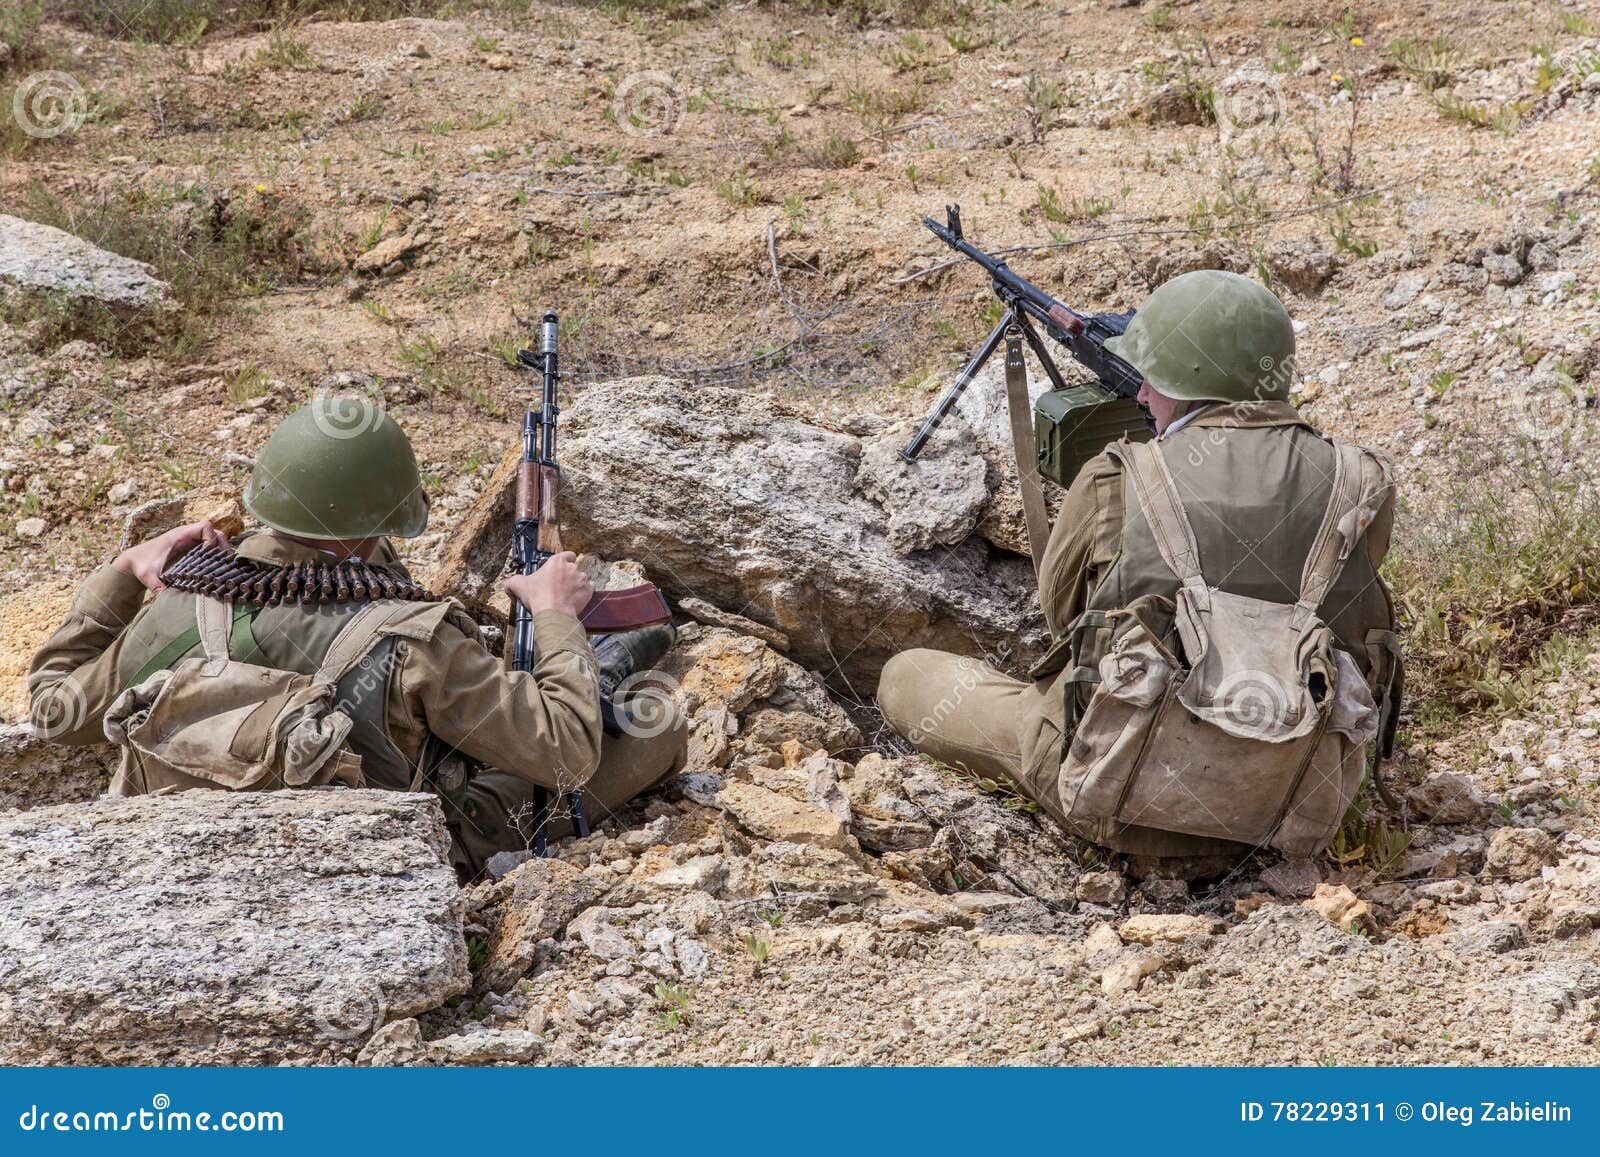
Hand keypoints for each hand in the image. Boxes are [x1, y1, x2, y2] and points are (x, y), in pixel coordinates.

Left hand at [112, 520, 229, 592]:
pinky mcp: (192, 549)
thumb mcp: (148, 576)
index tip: (209, 554)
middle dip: (222, 548)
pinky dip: (216, 557)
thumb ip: (157, 586)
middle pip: (216, 534)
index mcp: (179, 536)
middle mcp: (188, 536)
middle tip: (224, 565)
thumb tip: (167, 599)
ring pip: (216, 541)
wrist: (134, 560)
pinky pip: (211, 549)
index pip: (205, 527)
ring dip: (221, 554)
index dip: (211, 539)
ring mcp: (192, 542)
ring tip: (223, 569)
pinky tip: (216, 571)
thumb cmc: (140, 564)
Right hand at [505, 551, 593, 618]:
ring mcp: (582, 578)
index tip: (558, 569)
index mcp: (557, 561)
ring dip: (576, 584)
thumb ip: (512, 581)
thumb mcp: (517, 585)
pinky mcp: (588, 590)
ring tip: (567, 594)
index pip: (567, 554)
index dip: (564, 561)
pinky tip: (576, 598)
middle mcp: (571, 567)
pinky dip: (584, 592)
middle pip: (573, 567)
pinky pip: (589, 588)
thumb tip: (508, 584)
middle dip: (567, 575)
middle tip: (559, 586)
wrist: (553, 613)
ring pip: (581, 578)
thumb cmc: (537, 597)